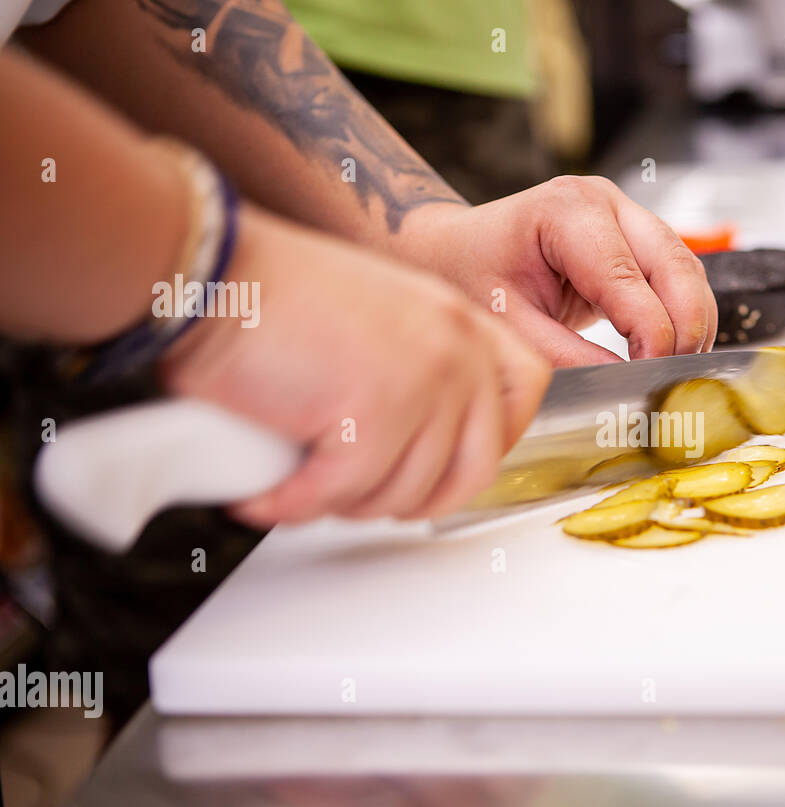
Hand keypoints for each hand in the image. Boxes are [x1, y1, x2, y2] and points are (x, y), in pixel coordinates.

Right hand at [161, 206, 550, 525]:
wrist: (211, 275)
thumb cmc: (272, 301)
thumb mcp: (379, 322)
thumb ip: (421, 371)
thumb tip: (428, 448)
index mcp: (461, 323)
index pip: (525, 394)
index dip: (486, 443)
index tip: (441, 465)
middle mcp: (455, 349)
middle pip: (472, 469)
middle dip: (409, 500)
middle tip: (352, 494)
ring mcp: (423, 381)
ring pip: (405, 494)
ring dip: (346, 505)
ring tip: (300, 484)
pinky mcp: (375, 414)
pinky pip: (346, 495)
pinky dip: (297, 505)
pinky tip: (266, 493)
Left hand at [402, 176, 717, 365]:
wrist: (456, 253)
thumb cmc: (472, 278)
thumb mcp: (509, 325)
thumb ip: (567, 357)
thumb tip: (627, 388)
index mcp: (567, 210)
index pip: (629, 277)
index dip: (651, 333)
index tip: (653, 378)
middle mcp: (605, 201)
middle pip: (674, 263)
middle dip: (686, 327)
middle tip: (677, 379)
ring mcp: (625, 215)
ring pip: (687, 268)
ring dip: (692, 322)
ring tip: (677, 371)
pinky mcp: (635, 238)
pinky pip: (678, 275)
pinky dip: (683, 315)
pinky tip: (671, 352)